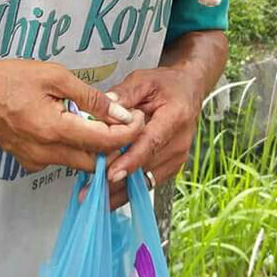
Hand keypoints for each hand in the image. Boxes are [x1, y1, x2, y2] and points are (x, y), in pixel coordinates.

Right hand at [0, 59, 145, 174]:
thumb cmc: (9, 78)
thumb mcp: (53, 76)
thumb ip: (89, 96)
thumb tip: (119, 112)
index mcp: (54, 129)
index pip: (104, 142)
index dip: (128, 133)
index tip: (139, 119)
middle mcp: (46, 153)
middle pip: (95, 161)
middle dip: (114, 146)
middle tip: (124, 123)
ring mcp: (35, 161)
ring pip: (78, 163)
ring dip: (94, 148)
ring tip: (98, 122)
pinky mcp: (28, 162)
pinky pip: (60, 161)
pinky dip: (73, 148)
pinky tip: (70, 127)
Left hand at [103, 67, 202, 209]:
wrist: (188, 90)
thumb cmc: (166, 84)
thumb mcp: (144, 80)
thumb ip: (124, 93)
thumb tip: (104, 106)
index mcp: (175, 117)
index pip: (151, 143)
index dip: (130, 160)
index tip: (111, 174)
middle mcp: (180, 141)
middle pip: (146, 166)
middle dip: (117, 181)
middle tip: (88, 191)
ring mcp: (178, 157)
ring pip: (147, 180)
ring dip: (121, 190)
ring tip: (92, 196)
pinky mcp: (172, 166)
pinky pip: (149, 181)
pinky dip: (129, 189)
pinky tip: (107, 194)